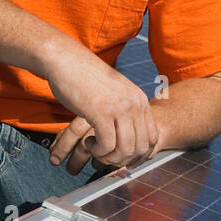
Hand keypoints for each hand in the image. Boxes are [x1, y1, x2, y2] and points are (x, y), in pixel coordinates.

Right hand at [42, 41, 159, 173]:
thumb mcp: (116, 92)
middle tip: (106, 155)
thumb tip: (129, 137)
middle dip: (123, 159)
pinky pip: (106, 145)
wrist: (67, 61)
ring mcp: (119, 108)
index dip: (138, 154)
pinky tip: (89, 143)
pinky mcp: (101, 112)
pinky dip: (97, 151)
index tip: (122, 155)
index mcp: (140, 100)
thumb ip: (126, 110)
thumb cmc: (86, 79)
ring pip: (125, 149)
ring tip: (96, 149)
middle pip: (140, 147)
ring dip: (109, 156)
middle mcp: (134, 104)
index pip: (152, 138)